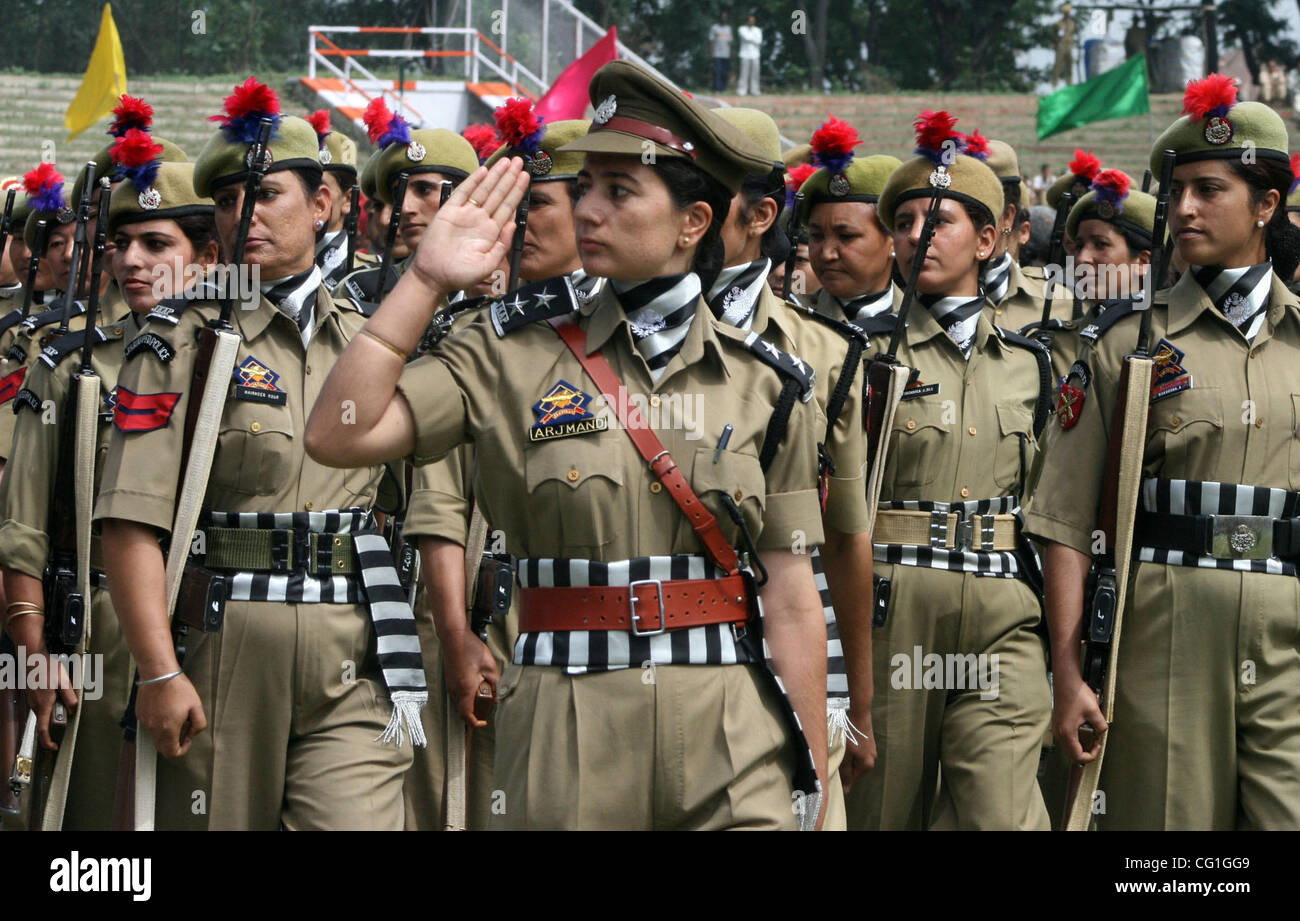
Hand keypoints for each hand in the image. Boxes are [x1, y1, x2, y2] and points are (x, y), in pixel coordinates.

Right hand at [31, 654, 78, 750]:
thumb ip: (69, 696)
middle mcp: (35, 705)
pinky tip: (55, 693)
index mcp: (44, 704)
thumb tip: (75, 708)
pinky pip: (41, 706)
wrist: (33, 658)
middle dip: (56, 721)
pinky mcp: (32, 697)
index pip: (42, 729)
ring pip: (43, 713)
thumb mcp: (63, 680)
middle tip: (67, 711)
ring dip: (53, 711)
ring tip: (61, 697)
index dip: (47, 741)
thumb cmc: (47, 668)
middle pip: (45, 722)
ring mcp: (32, 701)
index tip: (54, 746)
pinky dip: (49, 705)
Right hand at [137, 673, 206, 758]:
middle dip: (173, 744)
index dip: (182, 750)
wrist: (159, 673)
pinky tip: (164, 710)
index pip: (172, 753)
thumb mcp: (196, 706)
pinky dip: (157, 724)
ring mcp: (145, 722)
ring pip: (155, 737)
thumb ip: (198, 724)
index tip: (187, 740)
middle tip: (182, 730)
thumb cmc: (178, 687)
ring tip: (174, 717)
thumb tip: (192, 734)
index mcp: (168, 729)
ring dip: (165, 733)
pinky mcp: (140, 714)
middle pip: (162, 748)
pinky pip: (149, 725)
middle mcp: (154, 728)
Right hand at [408, 157, 529, 293]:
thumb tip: (513, 224)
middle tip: (520, 161)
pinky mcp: (449, 212)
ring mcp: (465, 214)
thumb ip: (502, 245)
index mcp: (490, 232)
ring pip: (484, 190)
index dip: (516, 191)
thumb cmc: (460, 275)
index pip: (507, 207)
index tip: (526, 177)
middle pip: (498, 194)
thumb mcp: (488, 264)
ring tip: (507, 161)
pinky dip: (473, 181)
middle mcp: (480, 220)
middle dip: (509, 178)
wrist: (434, 277)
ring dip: (495, 175)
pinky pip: (463, 193)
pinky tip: (484, 170)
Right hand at [442, 631, 499, 728]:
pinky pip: (457, 694)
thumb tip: (494, 698)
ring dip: (469, 704)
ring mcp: (450, 685)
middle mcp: (455, 690)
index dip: (475, 723)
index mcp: (465, 689)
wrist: (454, 637)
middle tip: (486, 709)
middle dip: (474, 714)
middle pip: (462, 710)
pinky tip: (474, 686)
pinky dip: (465, 696)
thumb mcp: (490, 666)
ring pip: (459, 702)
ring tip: (482, 695)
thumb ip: (494, 684)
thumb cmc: (472, 649)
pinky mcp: (449, 679)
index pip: (467, 715)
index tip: (484, 722)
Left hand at [838, 707, 877, 792]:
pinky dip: (849, 753)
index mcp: (867, 764)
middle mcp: (872, 759)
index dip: (842, 779)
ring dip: (846, 760)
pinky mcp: (868, 742)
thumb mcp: (845, 754)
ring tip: (835, 754)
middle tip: (831, 763)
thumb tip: (846, 790)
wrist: (859, 712)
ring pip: (855, 761)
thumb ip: (845, 772)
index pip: (853, 779)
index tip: (831, 775)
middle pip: (855, 770)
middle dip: (844, 769)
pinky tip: (842, 747)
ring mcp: (871, 750)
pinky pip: (857, 754)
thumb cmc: (850, 733)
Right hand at [1052, 674, 1106, 762]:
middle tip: (1096, 742)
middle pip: (1072, 754)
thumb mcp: (1094, 711)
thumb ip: (1101, 726)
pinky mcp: (1058, 723)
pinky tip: (1084, 729)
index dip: (1091, 755)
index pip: (1078, 756)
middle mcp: (1059, 733)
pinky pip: (1067, 738)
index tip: (1098, 745)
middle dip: (1086, 752)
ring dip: (1081, 745)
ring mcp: (1057, 728)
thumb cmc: (1077, 694)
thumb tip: (1101, 733)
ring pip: (1069, 747)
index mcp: (1067, 732)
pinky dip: (1076, 739)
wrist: (1066, 681)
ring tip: (1092, 735)